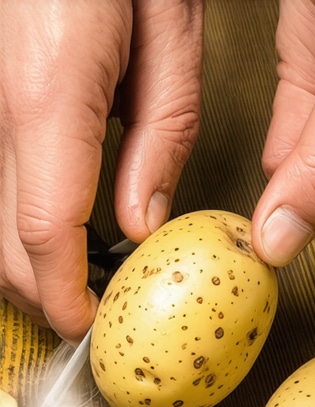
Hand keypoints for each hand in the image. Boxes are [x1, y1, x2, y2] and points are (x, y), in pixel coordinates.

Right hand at [0, 0, 202, 342]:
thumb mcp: (169, 44)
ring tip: (77, 279)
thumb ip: (157, 140)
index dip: (62, 295)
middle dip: (42, 292)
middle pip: (2, 239)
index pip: (43, 230)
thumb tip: (142, 221)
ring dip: (28, 263)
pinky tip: (55, 227)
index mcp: (50, 97)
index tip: (86, 326)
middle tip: (88, 312)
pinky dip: (20, 223)